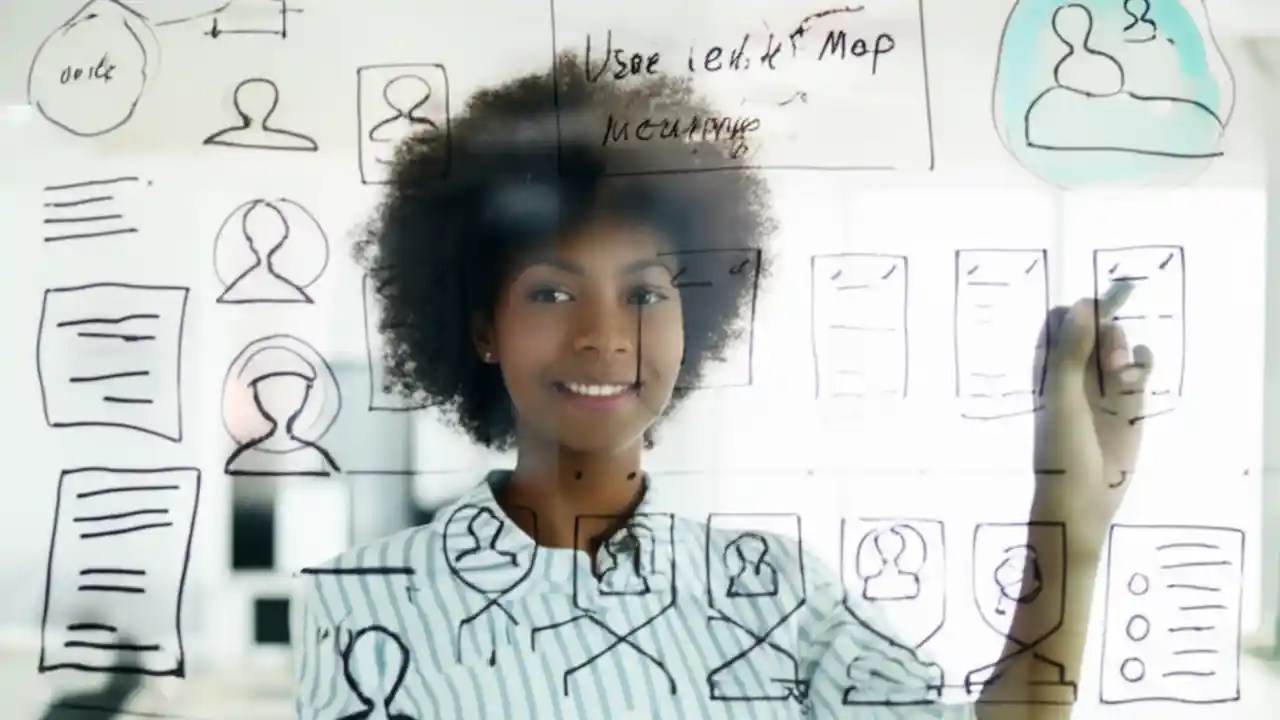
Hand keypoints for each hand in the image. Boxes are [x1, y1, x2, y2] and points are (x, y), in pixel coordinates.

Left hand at [1030, 281, 1154, 543]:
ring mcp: (1103, 386)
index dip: (1078, 310)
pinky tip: (1137, 370)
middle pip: (1093, 328)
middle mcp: (1075, 371)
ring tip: (1117, 368)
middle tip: (1105, 347)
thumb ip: (1070, 352)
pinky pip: (1139, 368)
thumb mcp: (1061, 396)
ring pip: (1116, 344)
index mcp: (1047, 368)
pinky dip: (1141, 362)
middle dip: (1103, 326)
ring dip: (1119, 345)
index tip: (1096, 305)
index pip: (1061, 322)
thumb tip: (1083, 304)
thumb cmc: (1061, 448)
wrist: (1082, 499)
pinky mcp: (1129, 403)